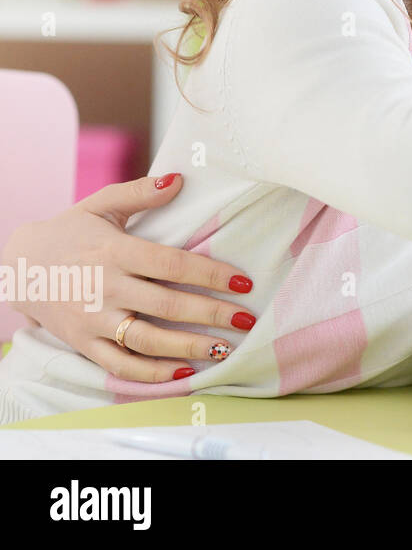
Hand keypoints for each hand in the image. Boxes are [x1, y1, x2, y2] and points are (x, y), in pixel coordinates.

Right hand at [0, 175, 257, 381]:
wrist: (18, 265)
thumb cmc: (70, 231)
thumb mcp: (101, 204)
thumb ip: (139, 192)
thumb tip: (179, 178)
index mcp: (115, 252)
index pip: (171, 265)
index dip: (210, 274)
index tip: (243, 282)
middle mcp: (105, 288)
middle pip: (167, 306)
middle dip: (212, 315)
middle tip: (247, 320)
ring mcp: (92, 320)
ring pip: (147, 341)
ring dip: (189, 348)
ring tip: (225, 350)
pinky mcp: (83, 344)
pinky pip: (120, 366)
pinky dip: (152, 375)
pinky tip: (184, 374)